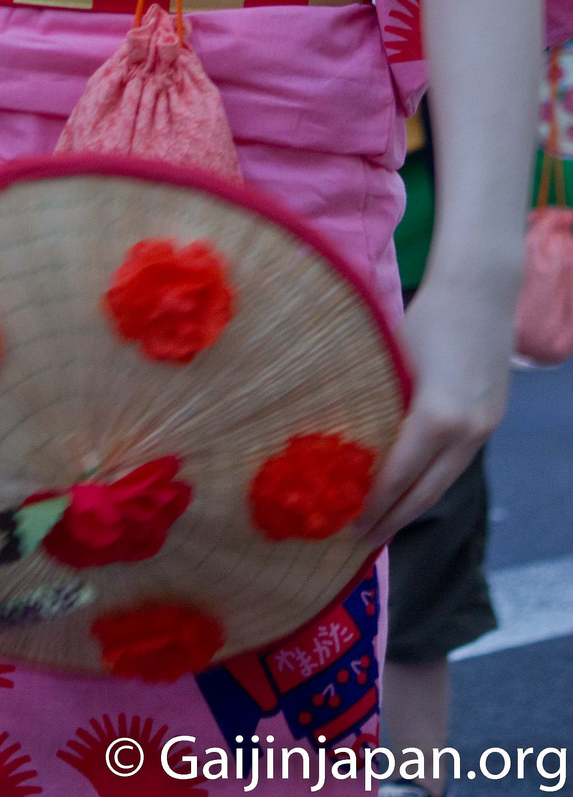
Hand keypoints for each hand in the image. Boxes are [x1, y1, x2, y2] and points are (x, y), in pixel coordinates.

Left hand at [356, 266, 516, 547]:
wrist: (481, 291)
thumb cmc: (424, 316)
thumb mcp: (390, 359)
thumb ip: (376, 403)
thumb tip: (341, 440)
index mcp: (437, 417)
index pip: (398, 476)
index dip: (372, 504)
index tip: (347, 526)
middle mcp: (466, 432)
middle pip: (425, 493)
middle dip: (392, 521)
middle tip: (360, 542)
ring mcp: (483, 430)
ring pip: (444, 482)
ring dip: (413, 507)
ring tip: (382, 524)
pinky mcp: (491, 422)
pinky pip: (456, 463)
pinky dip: (431, 481)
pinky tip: (411, 489)